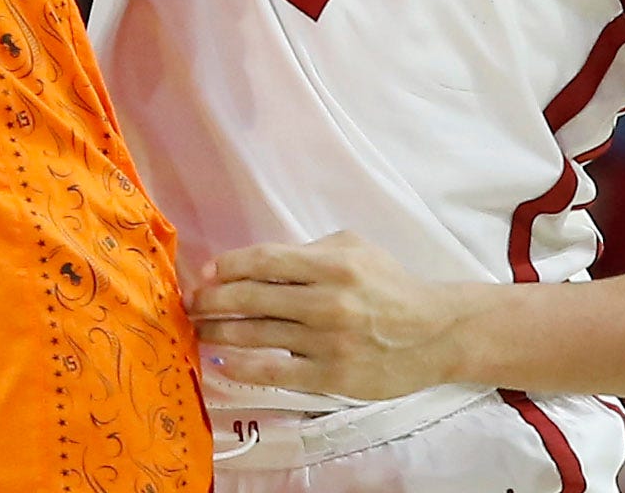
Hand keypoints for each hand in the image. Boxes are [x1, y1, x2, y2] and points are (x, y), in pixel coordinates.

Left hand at [187, 233, 485, 400]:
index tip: (206, 272)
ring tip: (200, 329)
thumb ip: (310, 251)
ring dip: (221, 331)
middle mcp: (325, 300)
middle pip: (253, 298)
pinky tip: (224, 361)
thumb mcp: (355, 249)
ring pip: (258, 335)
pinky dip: (243, 366)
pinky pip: (274, 372)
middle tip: (191, 302)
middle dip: (214, 300)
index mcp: (331, 263)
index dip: (229, 266)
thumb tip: (262, 262)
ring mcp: (326, 342)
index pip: (266, 260)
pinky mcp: (329, 376)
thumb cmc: (390, 285)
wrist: (433, 332)